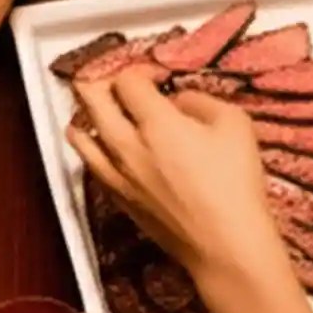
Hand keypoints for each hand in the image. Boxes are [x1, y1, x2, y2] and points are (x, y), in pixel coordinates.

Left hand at [67, 66, 289, 283]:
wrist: (220, 241)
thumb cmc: (234, 181)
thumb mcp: (234, 124)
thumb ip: (200, 101)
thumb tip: (176, 100)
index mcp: (155, 123)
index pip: (126, 81)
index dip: (140, 71)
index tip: (157, 78)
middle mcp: (124, 144)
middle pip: (90, 99)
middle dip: (98, 81)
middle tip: (114, 82)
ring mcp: (114, 172)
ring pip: (78, 134)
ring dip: (85, 114)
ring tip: (95, 108)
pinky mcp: (113, 195)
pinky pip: (88, 162)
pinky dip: (88, 146)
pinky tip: (97, 144)